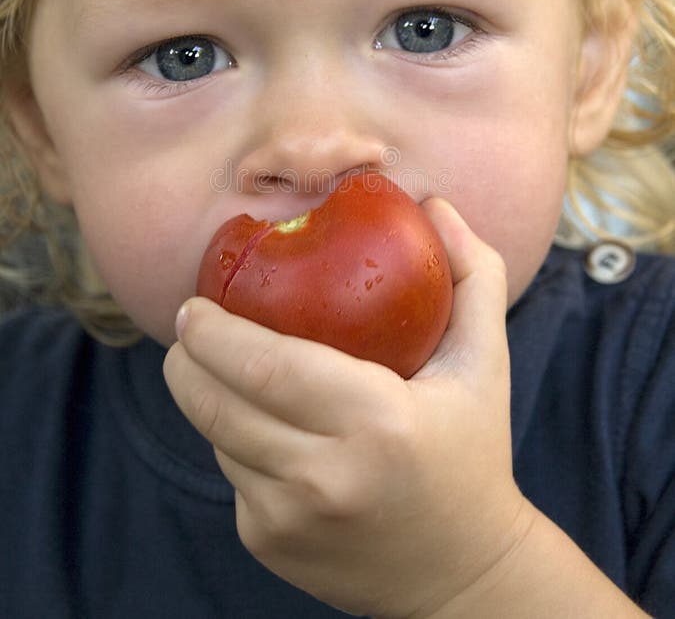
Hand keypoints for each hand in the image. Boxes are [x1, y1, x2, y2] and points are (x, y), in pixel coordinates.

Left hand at [163, 199, 529, 617]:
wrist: (464, 574)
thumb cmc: (473, 450)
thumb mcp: (487, 361)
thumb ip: (474, 273)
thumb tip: (435, 205)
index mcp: (378, 423)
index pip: (266, 367)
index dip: (213, 333)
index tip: (192, 306)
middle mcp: (325, 478)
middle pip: (218, 405)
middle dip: (185, 361)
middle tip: (187, 329)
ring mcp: (290, 520)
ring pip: (217, 440)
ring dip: (208, 398)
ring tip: (223, 370)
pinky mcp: (270, 545)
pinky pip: (231, 476)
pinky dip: (234, 443)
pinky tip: (266, 431)